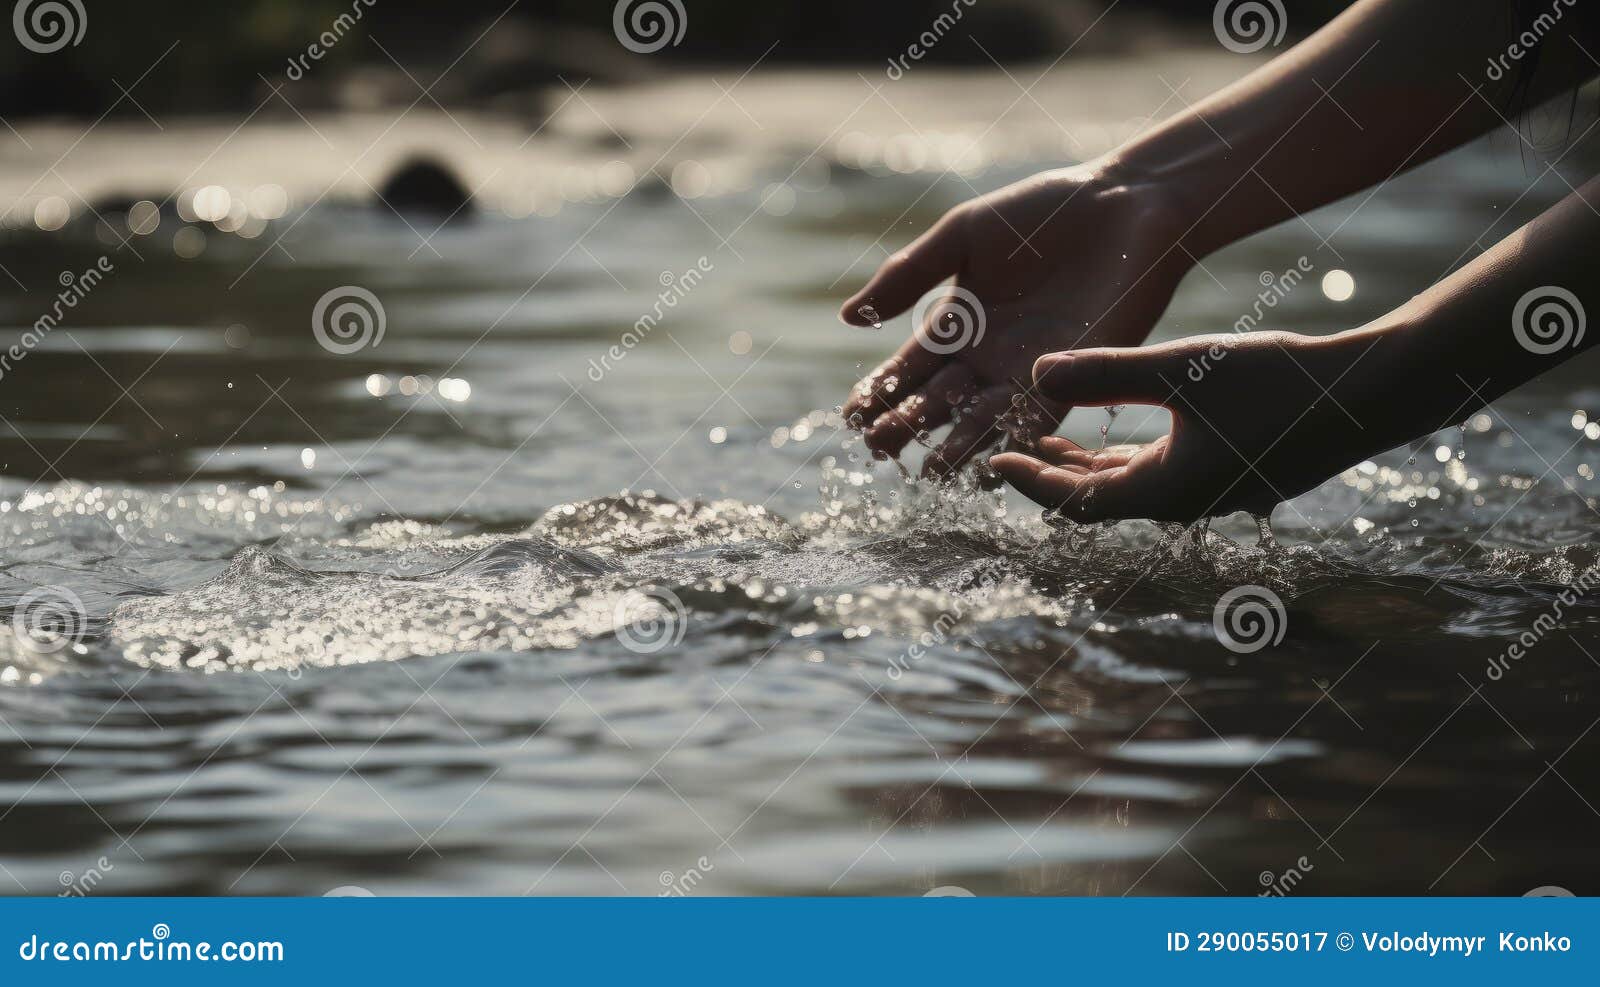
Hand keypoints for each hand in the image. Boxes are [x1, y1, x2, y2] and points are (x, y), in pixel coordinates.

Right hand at [839, 162, 1190, 477]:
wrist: (1122, 202)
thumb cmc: (1042, 210)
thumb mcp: (963, 235)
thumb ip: (908, 274)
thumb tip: (846, 318)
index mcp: (957, 325)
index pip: (908, 369)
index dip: (879, 394)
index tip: (851, 417)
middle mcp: (988, 358)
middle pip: (939, 401)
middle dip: (908, 426)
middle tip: (877, 448)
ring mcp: (1030, 370)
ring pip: (984, 418)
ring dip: (959, 445)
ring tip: (931, 470)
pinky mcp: (1075, 374)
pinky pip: (1040, 415)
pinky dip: (1017, 438)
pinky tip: (995, 461)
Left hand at [990, 329, 1422, 522]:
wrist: (1371, 396)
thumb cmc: (1278, 380)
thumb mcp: (1181, 369)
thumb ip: (1106, 373)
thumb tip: (1034, 374)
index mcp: (1165, 491)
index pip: (1075, 502)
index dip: (1029, 483)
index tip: (992, 462)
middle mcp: (1184, 503)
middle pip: (1098, 502)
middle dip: (1050, 478)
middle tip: (1006, 454)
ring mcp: (1212, 492)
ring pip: (1131, 488)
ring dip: (1087, 468)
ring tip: (1048, 443)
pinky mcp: (1234, 474)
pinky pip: (1163, 476)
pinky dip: (1128, 460)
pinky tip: (1120, 435)